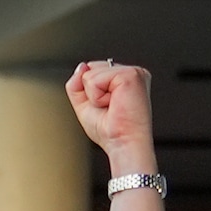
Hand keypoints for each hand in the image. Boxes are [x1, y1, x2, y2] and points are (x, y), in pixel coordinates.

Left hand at [66, 59, 156, 173]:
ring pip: (90, 73)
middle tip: (109, 108)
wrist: (123, 143)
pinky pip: (95, 79)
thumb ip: (77, 84)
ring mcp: (132, 72)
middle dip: (90, 92)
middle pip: (90, 68)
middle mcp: (130, 72)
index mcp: (122, 78)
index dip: (89, 91)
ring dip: (94, 96)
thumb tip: (82, 67)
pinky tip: (114, 103)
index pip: (91, 70)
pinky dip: (97, 96)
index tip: (105, 107)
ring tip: (112, 106)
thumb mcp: (84, 104)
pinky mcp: (130, 75)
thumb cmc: (111, 130)